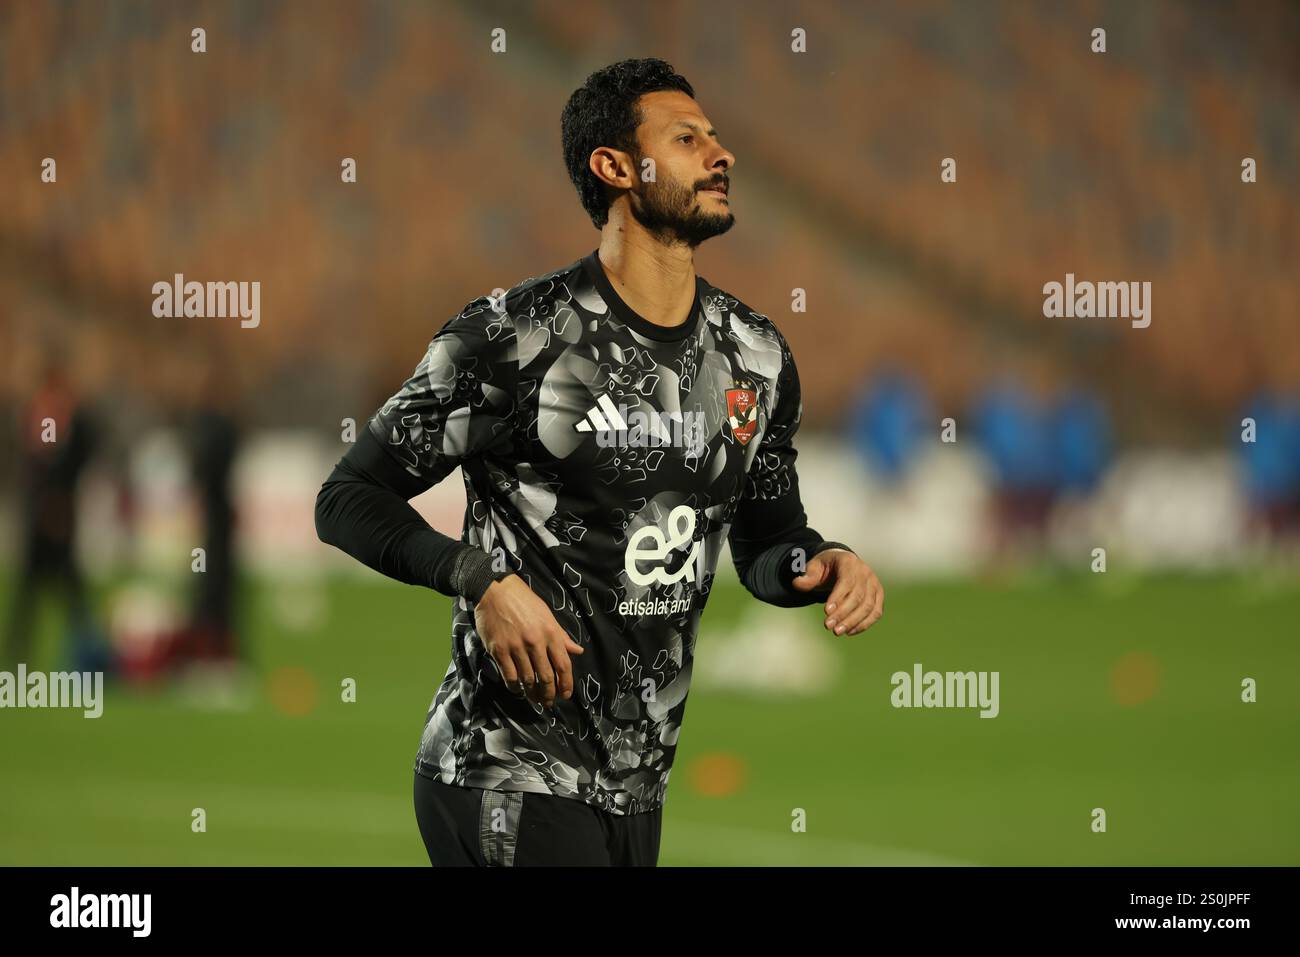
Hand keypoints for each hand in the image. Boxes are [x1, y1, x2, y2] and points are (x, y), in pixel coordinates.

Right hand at [473, 575, 584, 707]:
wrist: (495, 590)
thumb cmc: (524, 601)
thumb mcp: (547, 615)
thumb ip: (562, 636)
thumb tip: (577, 651)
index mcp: (551, 633)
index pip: (563, 665)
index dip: (566, 684)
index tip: (565, 695)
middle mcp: (535, 642)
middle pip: (546, 677)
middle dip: (549, 694)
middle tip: (549, 702)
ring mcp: (516, 647)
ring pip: (527, 679)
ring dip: (532, 693)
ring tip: (535, 699)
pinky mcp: (499, 650)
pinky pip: (509, 676)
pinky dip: (515, 687)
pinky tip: (518, 690)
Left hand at [791, 549, 884, 635]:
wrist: (842, 565)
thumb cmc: (826, 567)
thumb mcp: (814, 567)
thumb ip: (807, 576)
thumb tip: (797, 583)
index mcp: (849, 562)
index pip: (847, 581)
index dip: (838, 597)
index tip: (826, 612)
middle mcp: (865, 572)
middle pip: (858, 596)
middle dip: (843, 613)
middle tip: (828, 626)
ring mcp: (874, 584)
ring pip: (869, 606)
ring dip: (854, 621)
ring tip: (837, 632)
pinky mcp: (878, 595)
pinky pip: (876, 612)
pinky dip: (864, 624)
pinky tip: (849, 632)